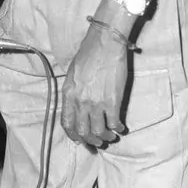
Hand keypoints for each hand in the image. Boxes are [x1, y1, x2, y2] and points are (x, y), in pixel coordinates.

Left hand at [61, 29, 128, 147]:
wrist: (104, 45)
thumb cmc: (88, 55)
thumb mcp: (72, 74)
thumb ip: (73, 92)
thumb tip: (76, 106)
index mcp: (69, 94)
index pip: (67, 123)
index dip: (74, 135)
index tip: (80, 140)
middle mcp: (80, 102)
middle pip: (83, 131)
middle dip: (91, 140)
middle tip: (98, 142)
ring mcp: (96, 103)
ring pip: (99, 132)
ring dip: (105, 137)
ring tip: (110, 135)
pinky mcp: (112, 101)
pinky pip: (114, 123)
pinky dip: (118, 128)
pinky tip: (120, 127)